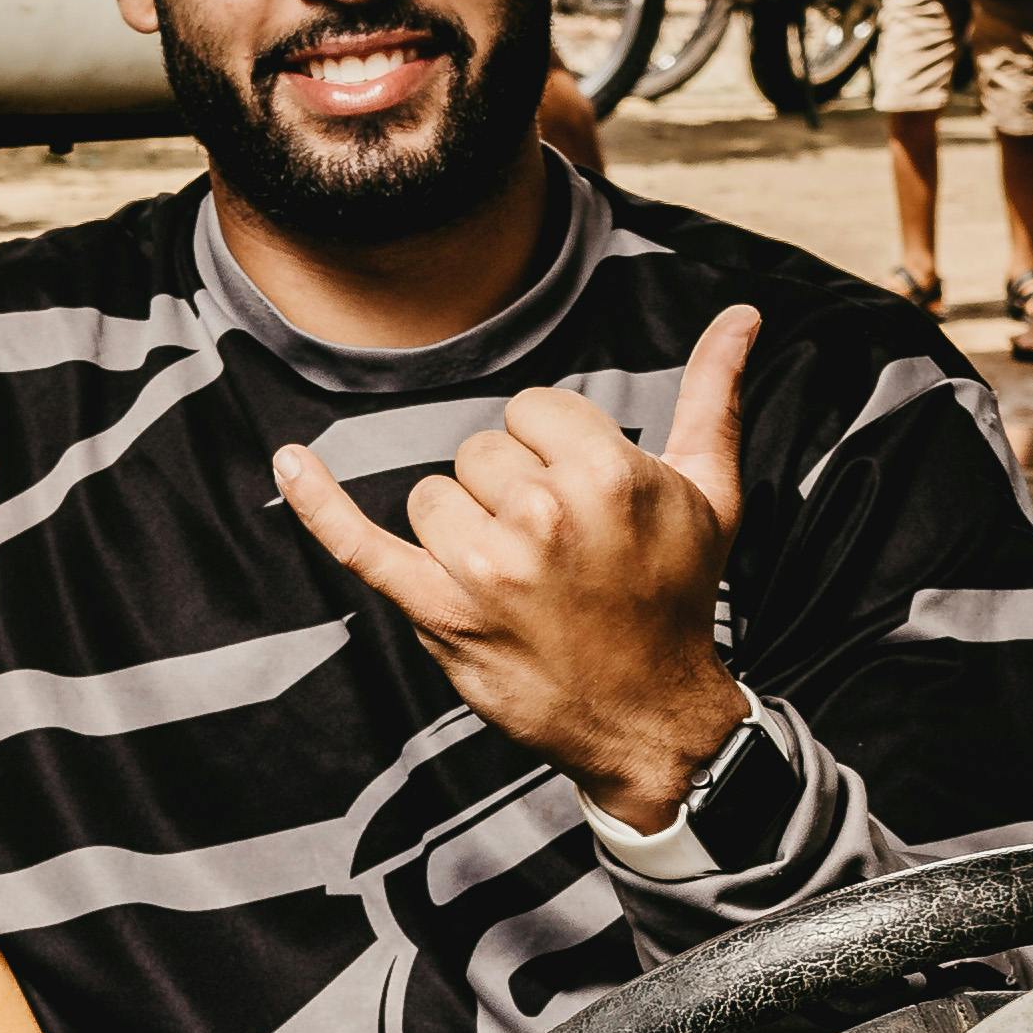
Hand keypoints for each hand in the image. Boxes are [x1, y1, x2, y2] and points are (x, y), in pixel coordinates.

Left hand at [274, 305, 756, 825]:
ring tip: (516, 574)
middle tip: (556, 549)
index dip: (553, 447)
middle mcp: (543, 517)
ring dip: (464, 525)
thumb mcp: (711, 493)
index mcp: (606, 475)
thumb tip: (743, 315)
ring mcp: (486, 570)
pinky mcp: (441, 615)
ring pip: (435, 494)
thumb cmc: (678, 596)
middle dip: (511, 489)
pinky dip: (319, 503)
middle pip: (482, 451)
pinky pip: (363, 546)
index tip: (580, 498)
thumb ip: (715, 396)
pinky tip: (290, 460)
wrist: (651, 717)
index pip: (534, 410)